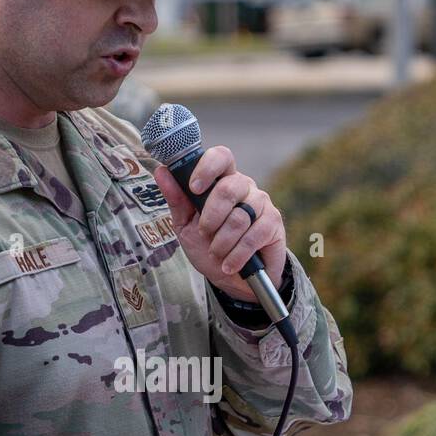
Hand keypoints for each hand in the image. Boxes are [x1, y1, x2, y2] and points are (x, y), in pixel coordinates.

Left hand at [153, 145, 285, 300]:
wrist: (232, 279)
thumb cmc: (208, 246)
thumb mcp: (186, 225)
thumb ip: (176, 199)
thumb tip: (162, 171)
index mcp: (222, 180)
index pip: (221, 157)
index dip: (207, 168)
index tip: (194, 188)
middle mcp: (244, 186)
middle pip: (229, 188)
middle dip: (211, 216)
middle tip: (205, 233)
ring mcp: (261, 203)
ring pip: (240, 216)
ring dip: (223, 241)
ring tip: (217, 253)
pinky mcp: (273, 223)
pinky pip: (254, 235)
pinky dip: (237, 254)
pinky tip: (229, 264)